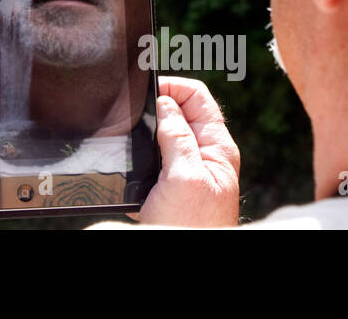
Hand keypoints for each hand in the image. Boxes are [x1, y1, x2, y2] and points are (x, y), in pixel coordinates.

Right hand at [133, 76, 240, 226]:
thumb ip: (177, 137)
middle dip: (154, 108)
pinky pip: (149, 159)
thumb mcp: (185, 177)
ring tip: (133, 140)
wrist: (184, 261)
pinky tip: (132, 166)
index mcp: (215, 147)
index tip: (147, 90)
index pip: (197, 97)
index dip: (172, 86)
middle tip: (135, 114)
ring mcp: (184, 170)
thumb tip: (165, 102)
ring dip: (144, 135)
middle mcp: (202, 154)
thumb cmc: (193, 226)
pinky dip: (138, 158)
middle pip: (177, 111)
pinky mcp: (166, 186)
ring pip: (160, 135)